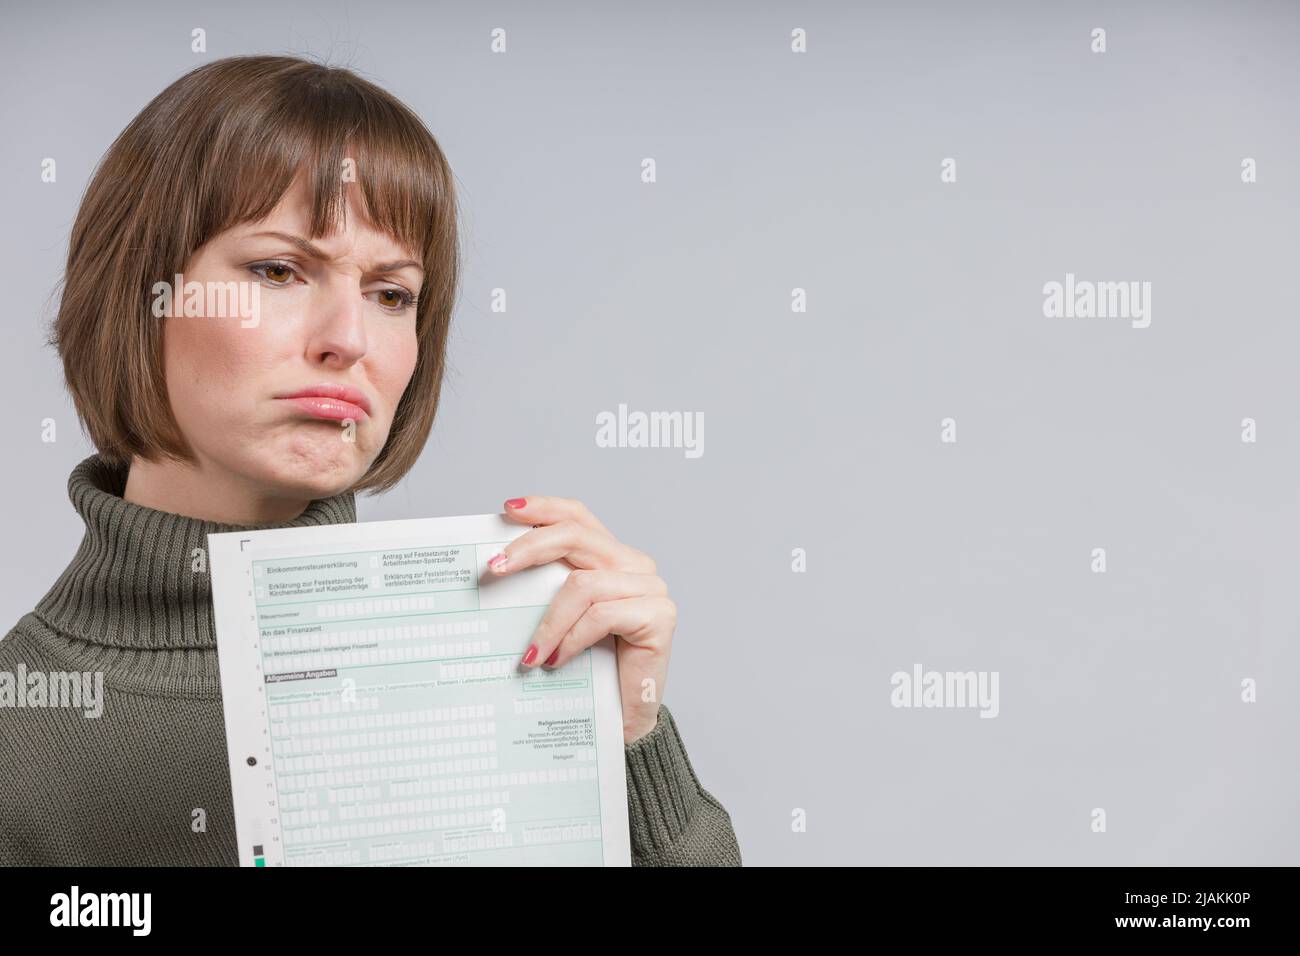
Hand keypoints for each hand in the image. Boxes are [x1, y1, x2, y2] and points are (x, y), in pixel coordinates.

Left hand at [487, 495, 673, 744]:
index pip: (578, 517)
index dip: (544, 508)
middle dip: (530, 549)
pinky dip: (570, 639)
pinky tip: (555, 661)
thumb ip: (547, 589)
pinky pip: (601, 616)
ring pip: (583, 585)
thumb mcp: (563, 619)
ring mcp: (651, 589)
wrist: (623, 721)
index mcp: (612, 557)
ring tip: (529, 654)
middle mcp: (635, 565)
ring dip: (548, 622)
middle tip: (494, 569)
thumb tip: (496, 568)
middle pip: (577, 537)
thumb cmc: (590, 670)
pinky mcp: (659, 617)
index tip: (507, 509)